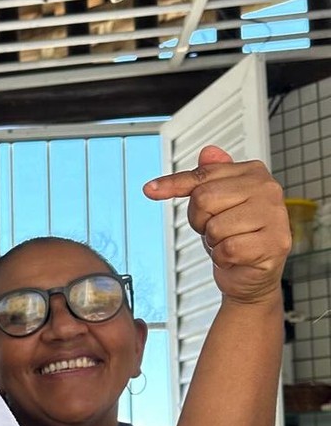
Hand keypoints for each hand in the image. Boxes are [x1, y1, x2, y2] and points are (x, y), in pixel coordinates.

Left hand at [143, 145, 290, 304]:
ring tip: (230, 242)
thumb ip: (210, 176)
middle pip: (204, 199)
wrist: (250, 273)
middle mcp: (267, 189)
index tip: (150, 189)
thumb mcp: (216, 204)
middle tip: (217, 229)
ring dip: (214, 242)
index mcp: (253, 173)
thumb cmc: (234, 235)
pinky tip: (236, 256)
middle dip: (201, 221)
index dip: (174, 184)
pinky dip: (223, 259)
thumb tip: (208, 152)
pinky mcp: (273, 244)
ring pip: (215, 227)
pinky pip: (227, 249)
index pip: (202, 175)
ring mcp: (274, 216)